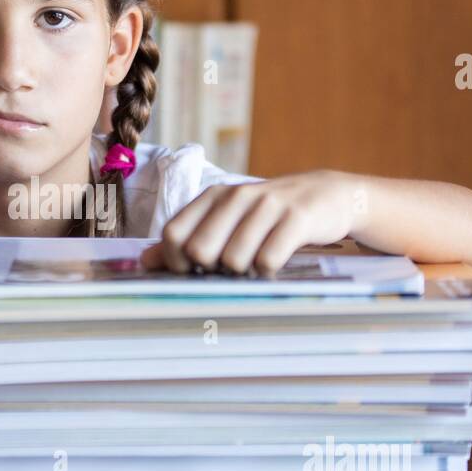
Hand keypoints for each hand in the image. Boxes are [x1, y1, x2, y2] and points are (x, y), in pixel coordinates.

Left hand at [141, 170, 359, 276]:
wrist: (327, 196)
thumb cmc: (268, 216)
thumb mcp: (226, 220)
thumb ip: (186, 238)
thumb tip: (145, 261)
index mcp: (213, 196)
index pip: (173, 234)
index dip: (176, 262)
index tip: (193, 272)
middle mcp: (236, 196)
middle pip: (199, 251)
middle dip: (210, 271)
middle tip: (228, 270)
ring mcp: (267, 205)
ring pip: (234, 260)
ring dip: (243, 274)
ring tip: (255, 265)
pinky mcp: (296, 218)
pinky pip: (268, 260)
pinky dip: (268, 273)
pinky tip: (275, 265)